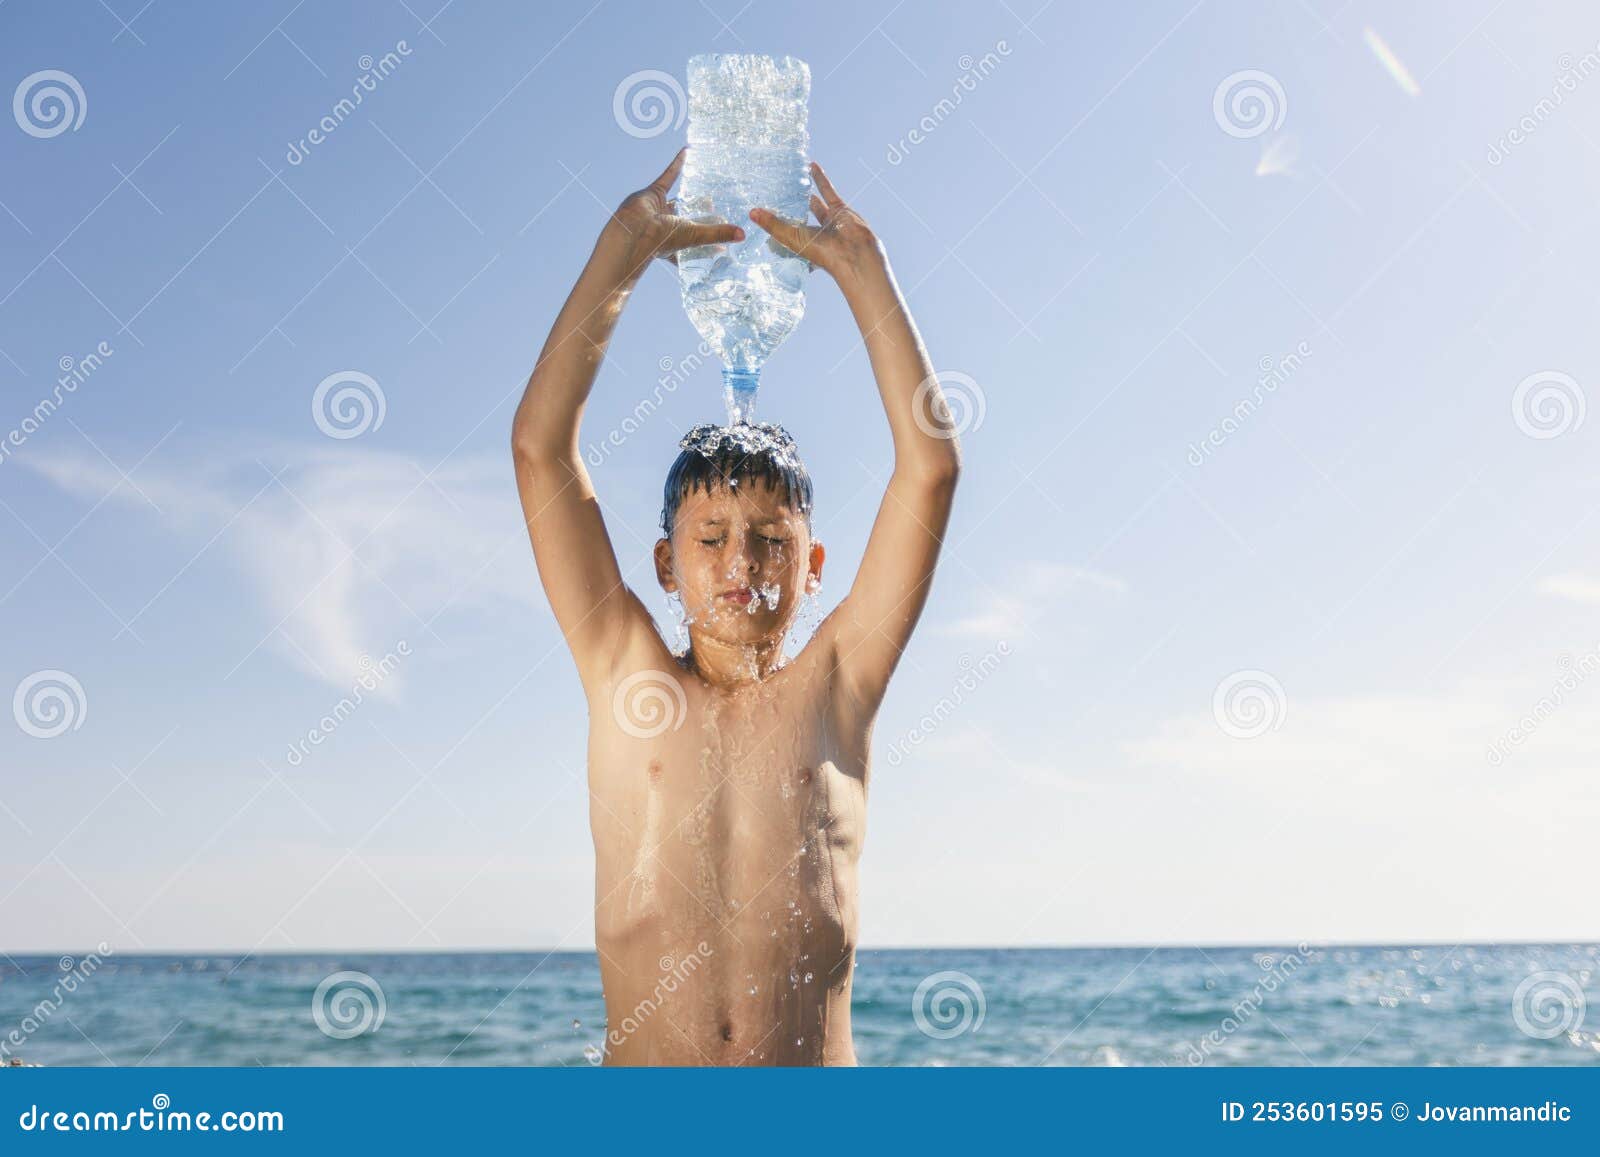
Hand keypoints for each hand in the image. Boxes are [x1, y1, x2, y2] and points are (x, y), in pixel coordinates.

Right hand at [603, 149, 745, 276]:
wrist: (632, 230)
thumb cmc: (660, 240)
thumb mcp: (695, 237)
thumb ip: (717, 233)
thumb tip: (742, 235)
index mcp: (678, 243)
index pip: (698, 243)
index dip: (710, 243)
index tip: (723, 246)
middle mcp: (669, 227)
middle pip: (690, 220)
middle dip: (701, 217)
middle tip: (716, 212)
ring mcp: (661, 210)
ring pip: (680, 201)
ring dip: (692, 196)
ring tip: (707, 193)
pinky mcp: (654, 194)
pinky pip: (668, 176)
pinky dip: (677, 164)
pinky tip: (687, 153)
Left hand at [750, 162, 885, 286]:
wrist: (854, 254)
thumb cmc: (822, 253)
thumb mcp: (791, 238)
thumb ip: (772, 225)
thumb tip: (752, 213)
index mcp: (801, 245)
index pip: (783, 232)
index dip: (773, 223)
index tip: (760, 211)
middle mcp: (814, 234)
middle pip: (797, 217)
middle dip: (788, 206)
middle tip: (774, 192)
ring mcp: (827, 221)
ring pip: (812, 203)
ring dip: (803, 191)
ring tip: (791, 179)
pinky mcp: (839, 209)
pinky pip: (827, 191)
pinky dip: (819, 178)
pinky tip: (810, 166)